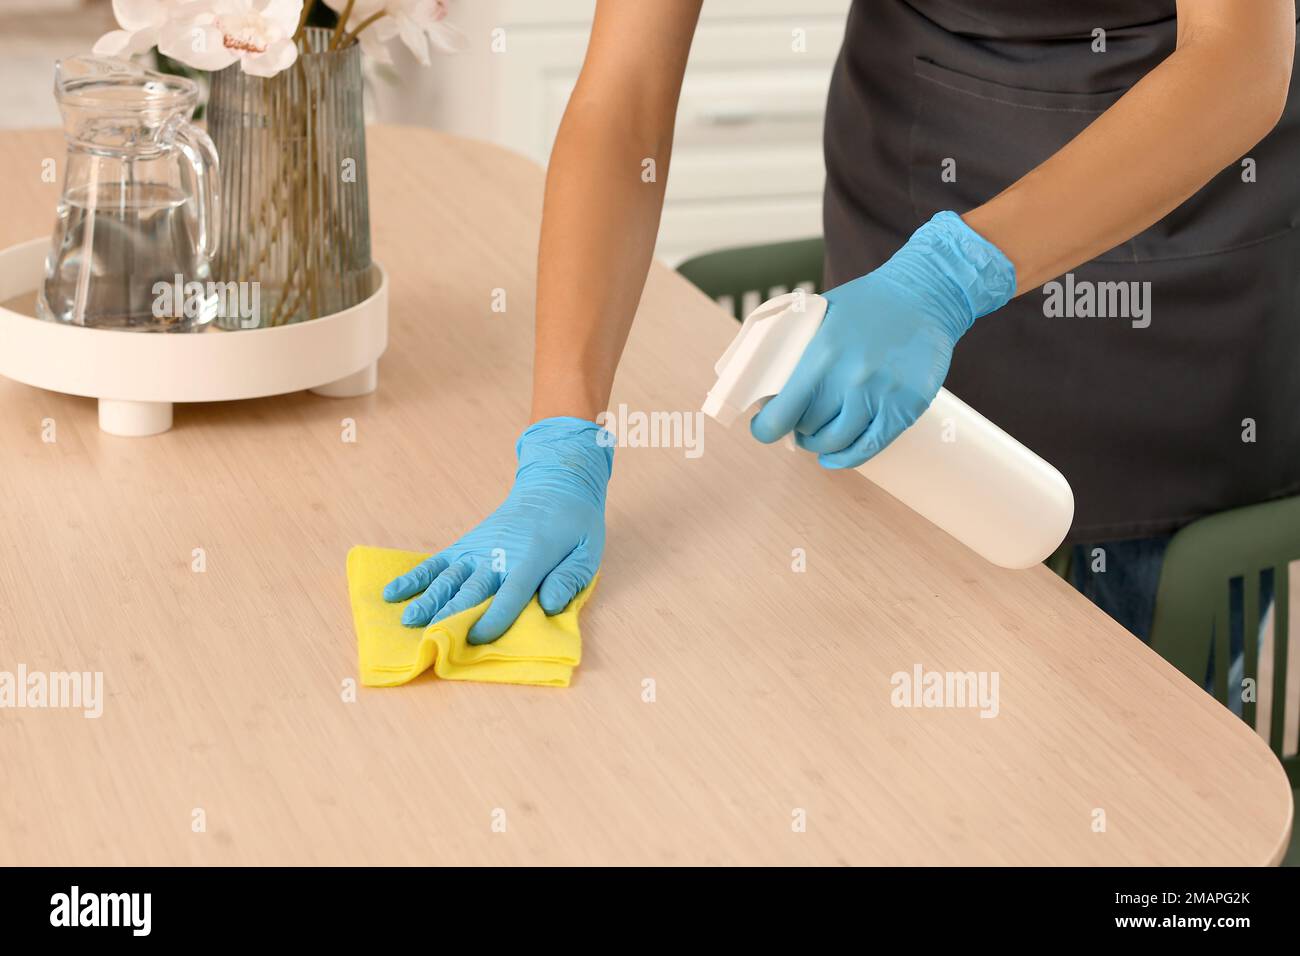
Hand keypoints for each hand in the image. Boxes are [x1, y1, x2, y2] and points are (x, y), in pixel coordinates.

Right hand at [382, 416, 613, 643]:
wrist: (555, 485)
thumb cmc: (575, 525)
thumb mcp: (588, 551)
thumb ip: (569, 579)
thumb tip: (548, 605)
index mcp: (530, 559)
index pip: (509, 595)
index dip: (493, 618)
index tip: (475, 639)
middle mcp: (498, 554)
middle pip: (472, 590)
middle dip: (452, 615)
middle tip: (431, 638)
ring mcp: (477, 549)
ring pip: (449, 578)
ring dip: (428, 599)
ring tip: (408, 621)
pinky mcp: (466, 545)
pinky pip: (438, 562)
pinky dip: (415, 577)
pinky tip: (393, 592)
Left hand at [750, 211, 1014, 467]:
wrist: (926, 294)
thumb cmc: (868, 302)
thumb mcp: (821, 315)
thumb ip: (798, 350)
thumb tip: (768, 387)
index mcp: (822, 355)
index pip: (782, 414)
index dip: (766, 428)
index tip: (764, 428)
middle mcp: (851, 379)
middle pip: (809, 429)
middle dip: (797, 430)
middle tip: (797, 422)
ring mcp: (882, 395)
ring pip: (837, 442)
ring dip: (820, 445)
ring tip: (816, 437)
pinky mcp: (907, 407)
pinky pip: (870, 446)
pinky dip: (848, 458)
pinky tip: (835, 457)